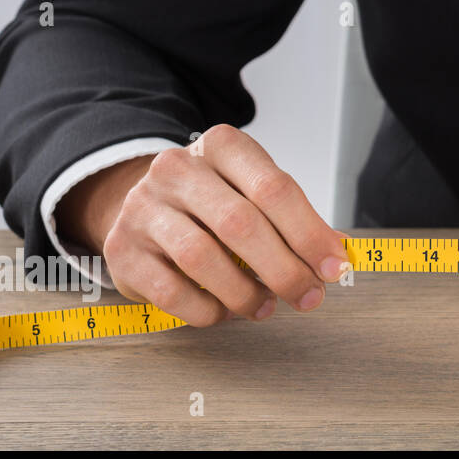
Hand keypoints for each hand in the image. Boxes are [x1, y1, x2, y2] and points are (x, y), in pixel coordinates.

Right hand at [58, 125, 349, 325]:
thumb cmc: (216, 201)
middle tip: (307, 297)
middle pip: (241, 224)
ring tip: (265, 307)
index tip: (333, 268)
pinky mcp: (122, 249)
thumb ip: (295, 219)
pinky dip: (206, 309)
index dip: (309, 233)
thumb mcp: (256, 192)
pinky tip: (224, 312)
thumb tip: (337, 256)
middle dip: (283, 269)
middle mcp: (177, 169)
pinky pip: (170, 290)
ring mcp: (144, 208)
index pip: (274, 188)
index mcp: (222, 146)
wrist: (145, 204)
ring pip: (202, 257)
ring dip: (244, 292)